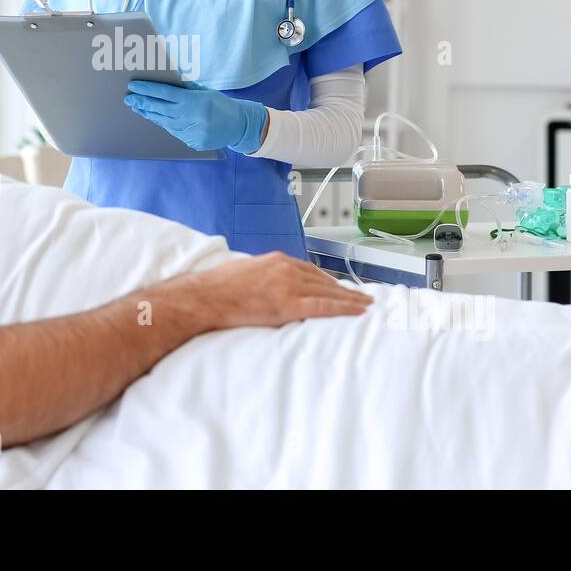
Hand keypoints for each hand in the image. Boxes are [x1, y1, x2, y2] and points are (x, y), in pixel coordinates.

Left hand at [125, 80, 268, 152]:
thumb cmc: (221, 104)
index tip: (133, 86)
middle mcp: (190, 117)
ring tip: (137, 107)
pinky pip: (172, 131)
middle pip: (160, 109)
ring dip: (149, 114)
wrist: (239, 125)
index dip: (147, 89)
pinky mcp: (192, 142)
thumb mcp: (205, 92)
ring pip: (163, 122)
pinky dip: (162, 123)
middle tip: (129, 98)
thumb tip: (164, 81)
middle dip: (142, 103)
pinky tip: (153, 117)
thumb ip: (185, 89)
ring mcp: (190, 132)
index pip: (165, 93)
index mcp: (194, 101)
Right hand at [181, 252, 372, 329]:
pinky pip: (324, 306)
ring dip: (349, 299)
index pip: (309, 270)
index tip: (338, 287)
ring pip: (328, 292)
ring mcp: (289, 285)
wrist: (205, 298)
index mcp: (276, 260)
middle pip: (323, 280)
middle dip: (343, 289)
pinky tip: (357, 311)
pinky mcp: (288, 304)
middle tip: (361, 296)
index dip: (327, 281)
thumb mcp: (244, 272)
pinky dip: (344, 308)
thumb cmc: (217, 288)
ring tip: (365, 305)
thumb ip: (262, 277)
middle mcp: (286, 268)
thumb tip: (266, 287)